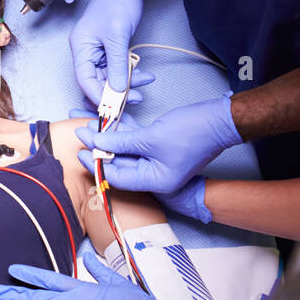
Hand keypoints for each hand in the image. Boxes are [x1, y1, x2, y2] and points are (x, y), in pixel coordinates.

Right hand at [69, 0, 152, 104]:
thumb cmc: (116, 1)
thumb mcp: (117, 36)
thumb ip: (117, 64)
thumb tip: (117, 89)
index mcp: (80, 47)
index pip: (84, 79)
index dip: (97, 95)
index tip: (112, 107)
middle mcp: (87, 51)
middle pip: (97, 81)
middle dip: (115, 92)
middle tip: (134, 99)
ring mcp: (99, 51)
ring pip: (110, 77)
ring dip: (127, 83)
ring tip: (144, 84)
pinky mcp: (111, 50)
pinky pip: (118, 69)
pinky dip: (131, 74)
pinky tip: (144, 75)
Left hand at [89, 94, 239, 196]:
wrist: (220, 120)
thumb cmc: (193, 133)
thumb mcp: (150, 138)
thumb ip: (121, 142)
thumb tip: (96, 143)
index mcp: (155, 181)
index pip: (117, 177)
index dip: (97, 163)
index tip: (80, 149)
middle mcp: (154, 174)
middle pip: (118, 162)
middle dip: (98, 146)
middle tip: (80, 131)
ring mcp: (156, 159)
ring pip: (124, 148)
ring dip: (106, 135)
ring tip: (87, 121)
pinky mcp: (157, 144)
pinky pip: (134, 138)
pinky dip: (121, 129)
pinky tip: (106, 118)